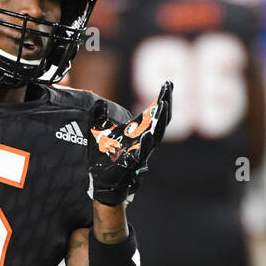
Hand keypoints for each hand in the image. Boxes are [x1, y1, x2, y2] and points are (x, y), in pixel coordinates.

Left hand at [88, 81, 172, 205]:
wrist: (101, 181)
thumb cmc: (102, 157)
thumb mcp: (97, 132)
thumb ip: (99, 117)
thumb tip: (98, 102)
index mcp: (138, 131)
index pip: (155, 113)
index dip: (162, 98)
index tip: (168, 83)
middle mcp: (144, 140)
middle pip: (161, 120)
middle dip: (166, 103)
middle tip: (168, 88)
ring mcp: (141, 152)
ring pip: (156, 135)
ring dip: (160, 119)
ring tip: (163, 104)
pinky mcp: (133, 163)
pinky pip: (142, 153)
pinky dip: (145, 144)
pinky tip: (147, 134)